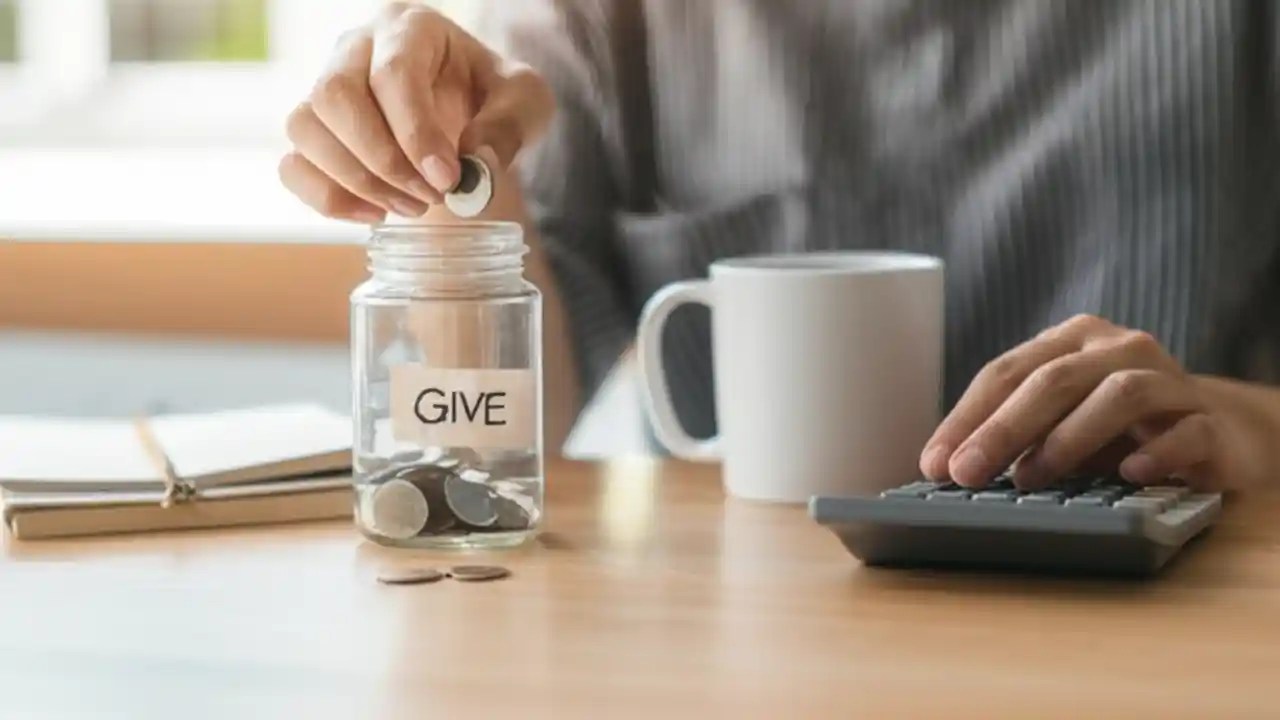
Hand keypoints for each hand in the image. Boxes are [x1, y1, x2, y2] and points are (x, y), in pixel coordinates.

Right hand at [279, 3, 553, 222]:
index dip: (416, 133)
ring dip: (356, 181)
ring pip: (305, 127)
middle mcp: (356, 47)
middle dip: (383, 160)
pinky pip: (292, 164)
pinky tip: (376, 214)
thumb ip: (509, 127)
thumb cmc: (493, 96)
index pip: (394, 73)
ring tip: (412, 208)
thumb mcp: (524, 102)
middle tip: (430, 198)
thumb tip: (476, 167)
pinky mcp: (313, 131)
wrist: (469, 110)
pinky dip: (328, 198)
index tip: (448, 180)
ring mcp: (324, 86)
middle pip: (335, 96)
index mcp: (411, 28)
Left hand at [919, 314, 1254, 490]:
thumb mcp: (1058, 424)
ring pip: (1118, 394)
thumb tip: (949, 469)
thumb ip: (1014, 436)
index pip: (1005, 372)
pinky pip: (1187, 432)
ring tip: (1030, 478)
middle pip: (1053, 380)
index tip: (935, 463)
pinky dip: (1158, 453)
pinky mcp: (1211, 421)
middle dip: (1002, 428)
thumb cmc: (1117, 430)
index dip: (966, 418)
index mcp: (1069, 342)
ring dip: (1068, 438)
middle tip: (966, 473)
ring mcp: (1169, 380)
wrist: (1215, 431)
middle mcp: (1118, 348)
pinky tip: (1130, 475)